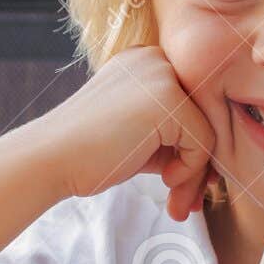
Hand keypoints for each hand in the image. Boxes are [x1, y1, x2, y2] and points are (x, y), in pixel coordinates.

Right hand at [47, 46, 215, 220]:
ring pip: (208, 132)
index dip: (192, 150)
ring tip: (178, 204)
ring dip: (196, 176)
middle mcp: (157, 59)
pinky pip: (203, 142)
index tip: (182, 185)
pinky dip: (190, 170)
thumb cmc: (88, 154)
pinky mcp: (168, 99)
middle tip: (184, 202)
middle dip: (199, 167)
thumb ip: (173, 138)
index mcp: (147, 62)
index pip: (191, 107)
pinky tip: (165, 181)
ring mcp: (162, 75)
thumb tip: (214, 165)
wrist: (49, 159)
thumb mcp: (139, 136)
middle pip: (203, 117)